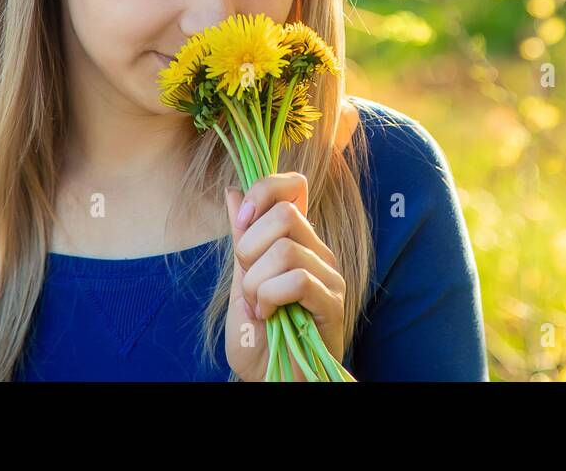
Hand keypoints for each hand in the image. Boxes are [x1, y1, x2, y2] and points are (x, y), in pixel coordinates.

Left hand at [224, 172, 346, 380]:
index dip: (265, 191)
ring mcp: (329, 276)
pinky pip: (298, 280)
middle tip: (248, 281)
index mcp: (297, 240)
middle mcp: (318, 251)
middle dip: (250, 247)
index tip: (242, 221)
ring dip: (257, 282)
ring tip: (257, 306)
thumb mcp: (241, 280)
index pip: (294, 186)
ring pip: (287, 249)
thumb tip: (233, 190)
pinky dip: (271, 296)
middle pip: (286, 214)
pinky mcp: (332, 303)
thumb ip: (242, 238)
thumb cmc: (259, 337)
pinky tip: (268, 314)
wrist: (271, 378)